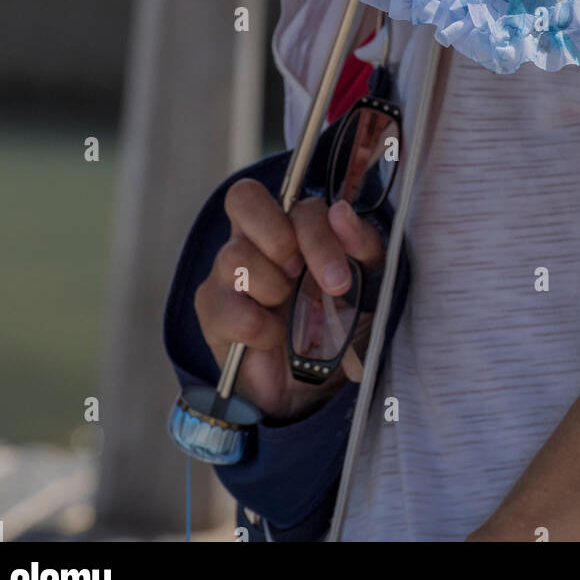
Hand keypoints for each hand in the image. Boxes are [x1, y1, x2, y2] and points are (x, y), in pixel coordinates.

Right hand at [194, 179, 384, 421]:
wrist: (315, 382)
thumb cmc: (338, 320)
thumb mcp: (366, 283)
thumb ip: (362, 244)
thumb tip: (340, 212)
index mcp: (291, 222)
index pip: (292, 200)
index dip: (316, 234)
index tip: (338, 280)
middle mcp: (252, 236)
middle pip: (243, 197)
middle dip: (280, 240)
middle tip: (299, 277)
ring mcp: (226, 271)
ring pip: (235, 256)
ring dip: (273, 289)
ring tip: (286, 311)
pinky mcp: (212, 309)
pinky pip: (229, 309)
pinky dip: (260, 329)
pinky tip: (272, 337)